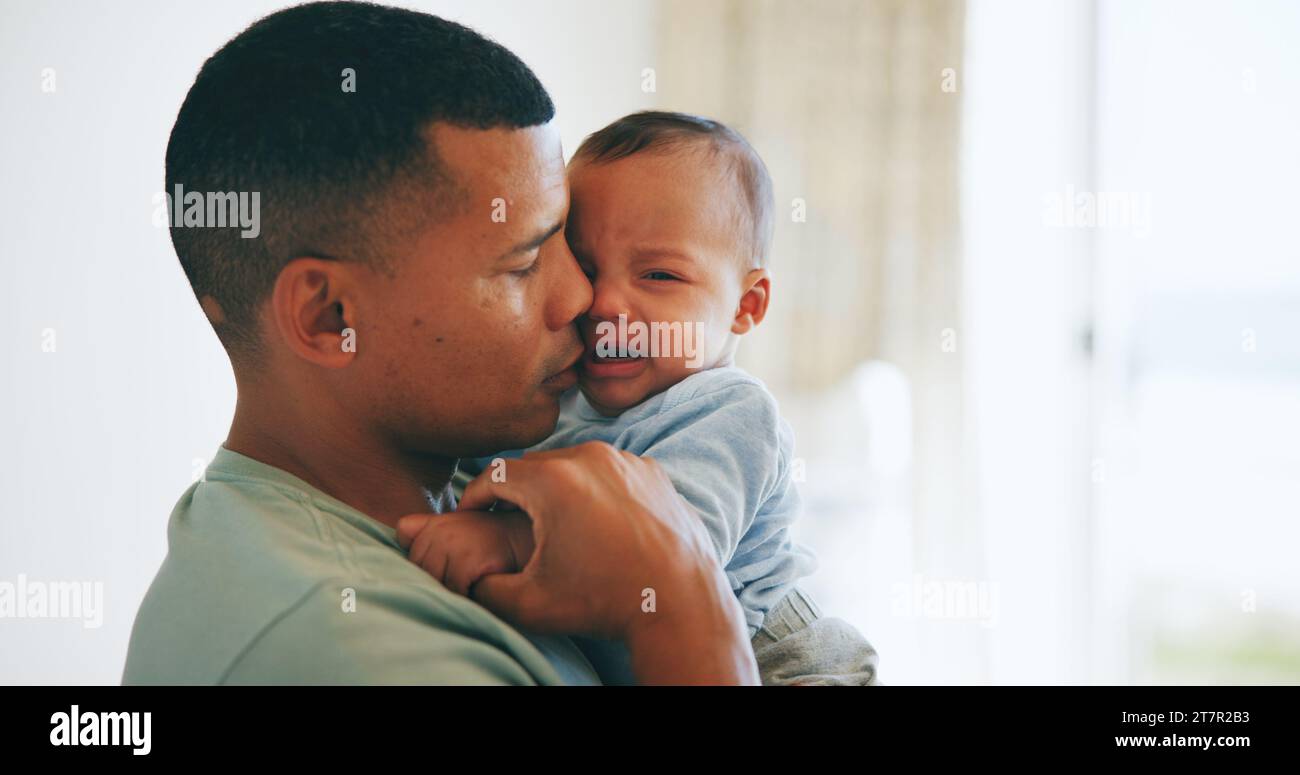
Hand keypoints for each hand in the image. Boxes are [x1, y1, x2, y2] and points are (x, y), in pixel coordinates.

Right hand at [411, 441, 756, 684]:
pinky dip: (594, 489)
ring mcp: (625, 460)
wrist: (678, 604)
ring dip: (556, 488)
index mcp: (552, 481)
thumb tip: (462, 577)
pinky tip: (594, 521)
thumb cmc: (604, 601)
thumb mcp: (529, 602)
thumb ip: (484, 586)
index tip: (469, 517)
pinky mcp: (652, 470)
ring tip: (552, 523)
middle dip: (515, 492)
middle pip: (533, 466)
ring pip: (573, 464)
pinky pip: (608, 471)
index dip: (473, 498)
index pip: (494, 475)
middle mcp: (589, 457)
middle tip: (505, 522)